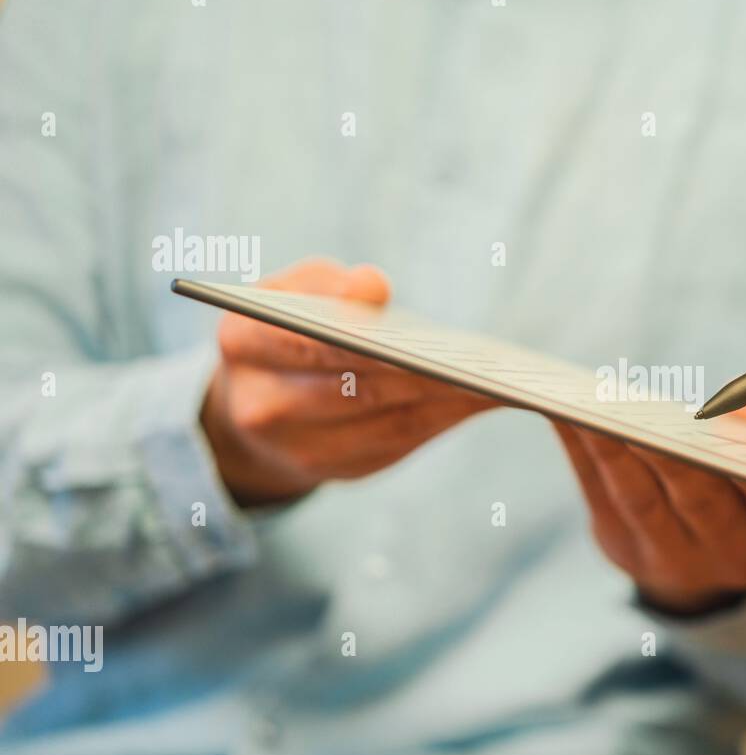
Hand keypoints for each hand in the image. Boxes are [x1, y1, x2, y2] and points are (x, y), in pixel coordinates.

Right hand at [201, 258, 493, 505]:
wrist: (256, 401)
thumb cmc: (287, 326)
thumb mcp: (293, 290)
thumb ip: (329, 282)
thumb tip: (371, 288)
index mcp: (243, 344)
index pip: (311, 345)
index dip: (367, 343)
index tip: (420, 338)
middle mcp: (262, 407)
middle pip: (357, 392)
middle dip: (423, 376)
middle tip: (479, 362)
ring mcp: (300, 450)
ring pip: (385, 425)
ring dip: (445, 403)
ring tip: (494, 379)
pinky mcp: (340, 471)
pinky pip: (398, 445)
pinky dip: (442, 420)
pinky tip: (478, 398)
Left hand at [552, 422, 745, 613]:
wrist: (709, 564)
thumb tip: (737, 396)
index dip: (740, 457)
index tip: (715, 419)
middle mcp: (730, 550)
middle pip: (696, 497)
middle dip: (666, 452)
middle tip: (640, 409)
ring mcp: (674, 556)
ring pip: (639, 498)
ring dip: (612, 447)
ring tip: (591, 403)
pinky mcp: (625, 549)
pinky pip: (599, 494)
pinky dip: (583, 450)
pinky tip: (565, 412)